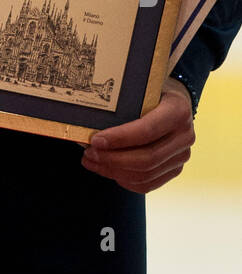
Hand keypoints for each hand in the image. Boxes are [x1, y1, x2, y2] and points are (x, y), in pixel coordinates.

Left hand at [80, 78, 194, 191]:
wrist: (174, 104)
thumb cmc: (153, 93)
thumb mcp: (143, 89)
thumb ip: (125, 103)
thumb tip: (88, 121)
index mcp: (178, 111)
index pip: (147, 130)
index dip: (120, 138)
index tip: (96, 140)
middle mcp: (185, 136)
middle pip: (146, 158)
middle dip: (113, 159)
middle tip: (89, 153)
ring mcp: (182, 156)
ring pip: (146, 175)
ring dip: (114, 171)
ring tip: (92, 161)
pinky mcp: (175, 169)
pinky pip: (148, 184)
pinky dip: (124, 180)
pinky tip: (107, 170)